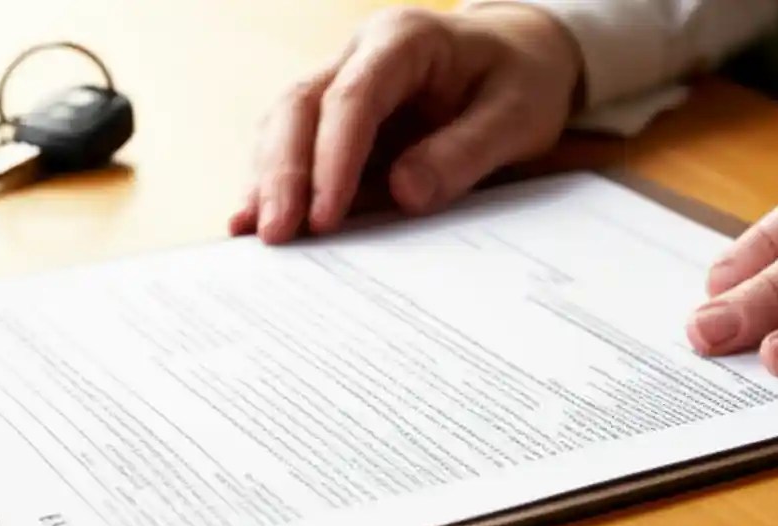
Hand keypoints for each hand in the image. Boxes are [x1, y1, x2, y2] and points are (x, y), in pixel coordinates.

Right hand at [228, 2, 581, 243]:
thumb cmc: (521, 81)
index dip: (333, 159)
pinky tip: (256, 220)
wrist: (519, 59)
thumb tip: (405, 194)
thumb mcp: (517, 116)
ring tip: (255, 235)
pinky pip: (294, 145)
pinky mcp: (334, 117)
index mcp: (404, 40)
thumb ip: (465, 152)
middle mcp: (359, 54)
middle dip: (283, 174)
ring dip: (268, 180)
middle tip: (276, 234)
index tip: (325, 217)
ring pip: (283, 124)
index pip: (353, 98)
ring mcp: (340, 81)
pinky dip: (275, 183)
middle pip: (299, 106)